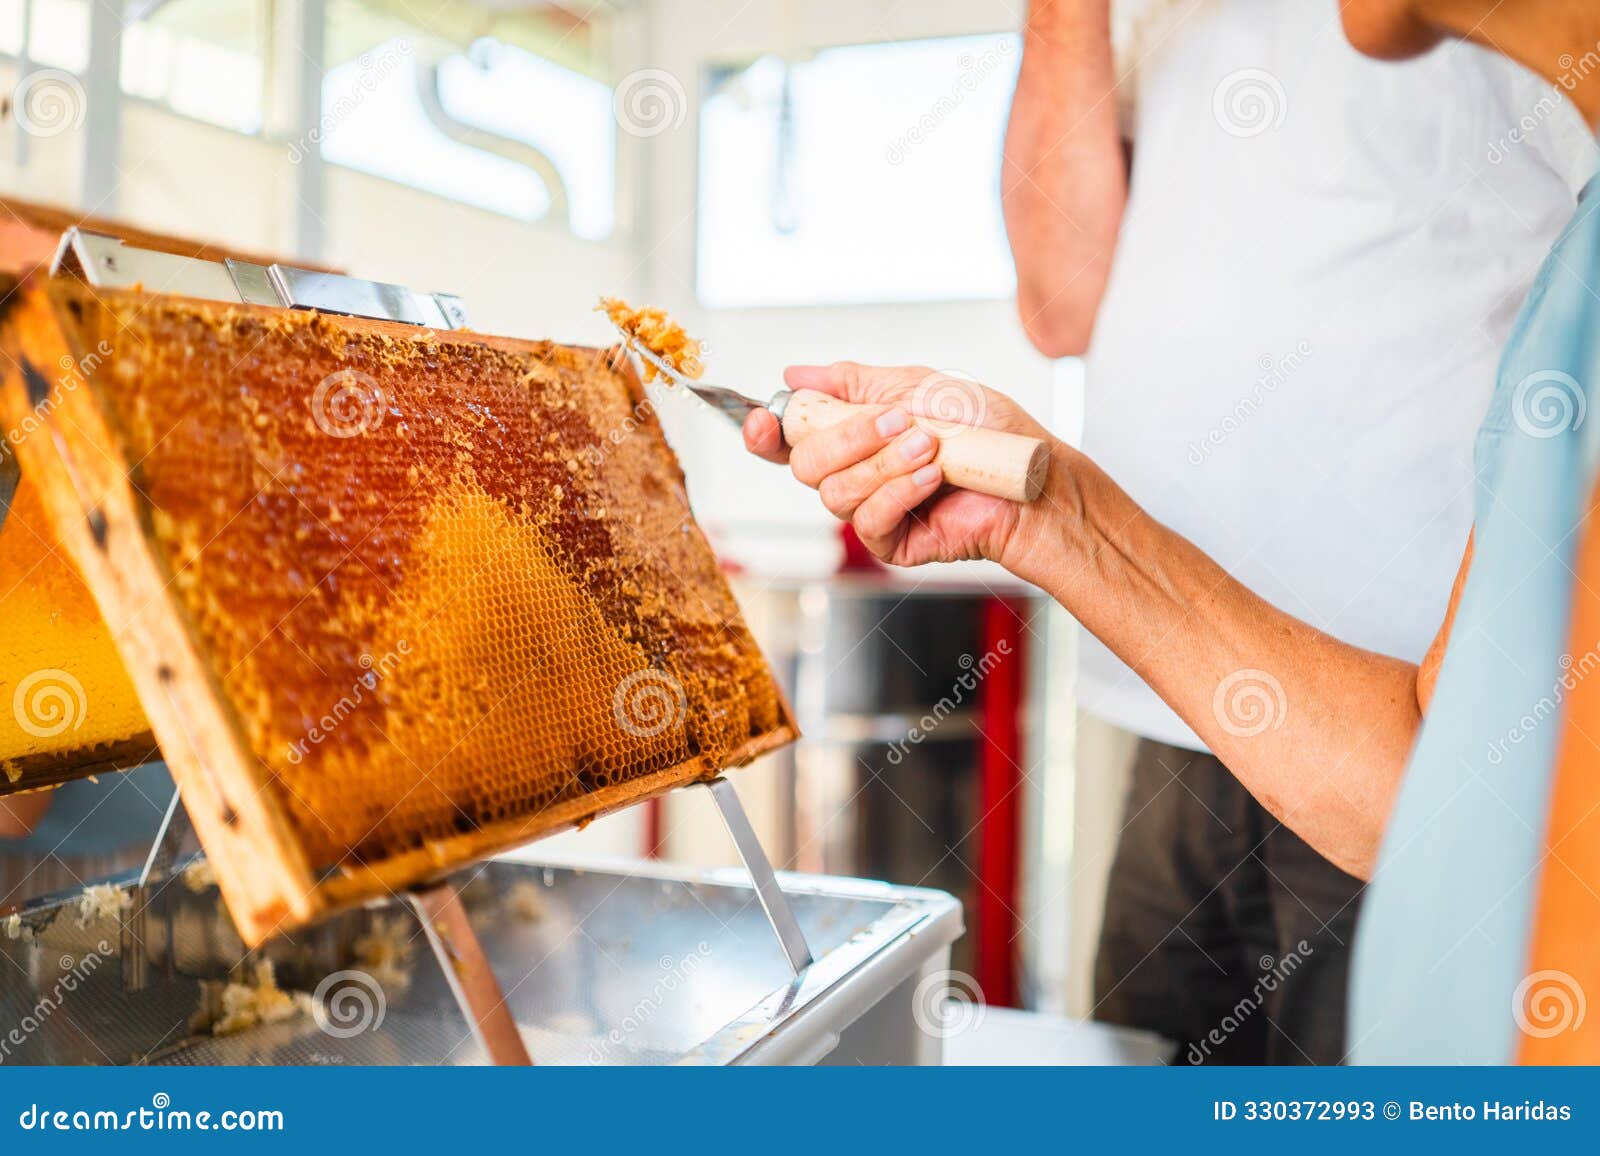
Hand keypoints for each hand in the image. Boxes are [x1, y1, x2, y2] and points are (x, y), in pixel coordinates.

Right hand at [742, 362, 1067, 573]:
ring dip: (881, 463)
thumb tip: (796, 374)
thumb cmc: (989, 432)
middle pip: (804, 465)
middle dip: (844, 438)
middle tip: (896, 420)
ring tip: (930, 446)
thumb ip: (855, 381)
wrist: (1032, 479)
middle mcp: (856, 474)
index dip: (766, 431)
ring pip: (834, 494)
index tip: (763, 419)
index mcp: (854, 435)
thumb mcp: (918, 385)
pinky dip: (899, 492)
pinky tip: (932, 477)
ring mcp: (873, 510)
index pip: (790, 438)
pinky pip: (869, 521)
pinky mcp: (894, 543)